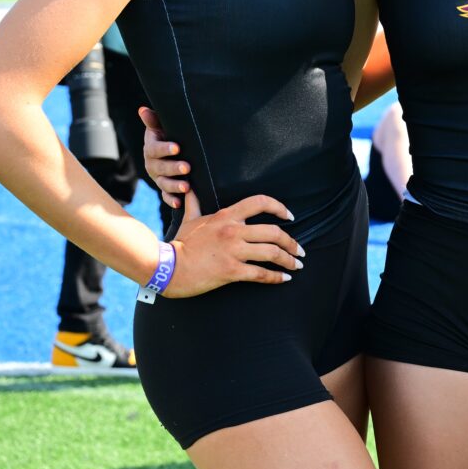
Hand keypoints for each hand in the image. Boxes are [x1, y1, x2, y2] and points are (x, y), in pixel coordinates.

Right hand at [140, 105, 190, 207]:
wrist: (172, 152)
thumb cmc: (169, 136)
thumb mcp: (162, 127)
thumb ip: (154, 121)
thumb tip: (143, 110)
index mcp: (151, 149)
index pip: (154, 149)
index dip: (165, 149)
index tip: (177, 148)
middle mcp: (152, 165)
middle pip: (160, 168)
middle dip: (173, 168)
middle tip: (187, 167)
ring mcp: (158, 178)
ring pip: (163, 183)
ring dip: (174, 186)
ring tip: (187, 186)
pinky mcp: (165, 189)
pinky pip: (166, 197)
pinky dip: (171, 200)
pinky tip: (179, 203)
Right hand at [162, 190, 304, 297]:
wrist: (167, 267)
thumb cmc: (179, 243)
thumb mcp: (189, 219)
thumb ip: (194, 204)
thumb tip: (188, 190)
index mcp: (227, 216)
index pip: (261, 202)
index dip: (280, 207)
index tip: (290, 217)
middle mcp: (234, 231)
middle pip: (274, 232)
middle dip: (291, 242)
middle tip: (300, 250)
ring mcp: (233, 251)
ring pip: (272, 253)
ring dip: (289, 260)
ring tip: (297, 265)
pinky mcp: (231, 271)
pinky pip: (260, 274)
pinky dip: (276, 277)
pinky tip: (284, 278)